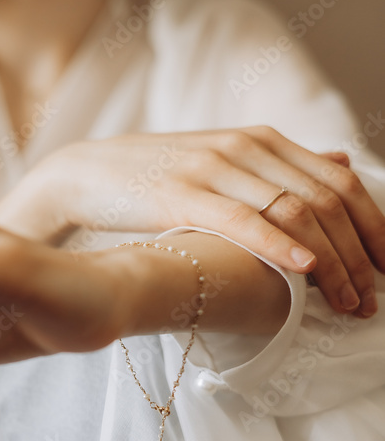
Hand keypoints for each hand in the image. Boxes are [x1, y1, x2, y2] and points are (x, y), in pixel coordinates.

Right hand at [0, 126, 383, 317]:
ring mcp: (214, 168)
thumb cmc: (155, 178)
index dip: (374, 226)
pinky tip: (305, 270)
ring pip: (295, 211)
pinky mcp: (182, 195)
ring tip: (350, 301)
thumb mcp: (224, 161)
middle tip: (375, 298)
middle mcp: (246, 148)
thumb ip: (282, 163)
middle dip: (361, 253)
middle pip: (327, 199)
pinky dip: (280, 245)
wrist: (84, 174)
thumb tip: (337, 158)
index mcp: (261, 140)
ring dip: (332, 261)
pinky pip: (242, 220)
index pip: (338, 180)